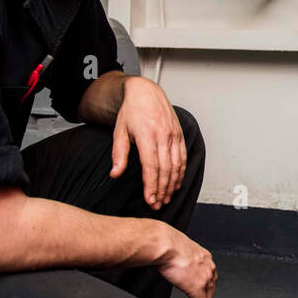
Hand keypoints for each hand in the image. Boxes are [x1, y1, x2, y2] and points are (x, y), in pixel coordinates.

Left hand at [111, 76, 184, 209]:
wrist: (146, 92)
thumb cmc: (131, 112)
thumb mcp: (119, 131)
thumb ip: (118, 154)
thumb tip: (115, 174)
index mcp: (147, 135)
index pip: (151, 166)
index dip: (151, 185)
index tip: (149, 200)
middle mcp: (163, 135)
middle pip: (165, 169)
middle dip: (162, 190)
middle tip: (157, 204)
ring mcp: (174, 135)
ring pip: (176, 165)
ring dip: (172, 184)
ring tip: (166, 198)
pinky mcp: (179, 135)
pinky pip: (183, 157)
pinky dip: (180, 173)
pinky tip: (175, 184)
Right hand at [155, 226, 216, 297]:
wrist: (165, 245)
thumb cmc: (166, 244)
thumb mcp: (178, 251)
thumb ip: (179, 260)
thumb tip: (169, 264)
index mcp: (204, 257)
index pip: (207, 277)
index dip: (199, 288)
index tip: (190, 294)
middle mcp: (208, 267)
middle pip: (208, 290)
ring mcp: (205, 278)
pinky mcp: (198, 288)